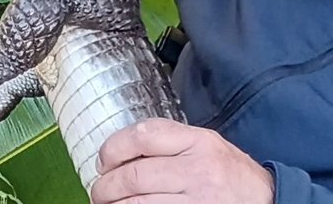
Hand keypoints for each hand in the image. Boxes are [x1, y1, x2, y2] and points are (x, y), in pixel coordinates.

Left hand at [92, 118, 274, 203]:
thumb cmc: (233, 178)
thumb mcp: (209, 146)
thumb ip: (174, 143)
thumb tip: (125, 152)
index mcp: (199, 142)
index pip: (144, 135)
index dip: (114, 147)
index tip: (103, 159)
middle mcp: (197, 170)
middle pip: (134, 175)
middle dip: (106, 186)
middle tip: (99, 191)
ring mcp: (196, 202)